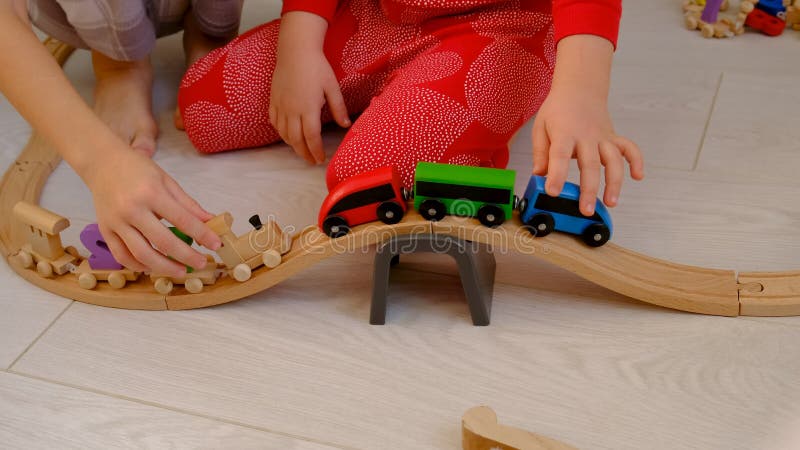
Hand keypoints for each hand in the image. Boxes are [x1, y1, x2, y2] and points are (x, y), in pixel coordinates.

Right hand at [83, 147, 221, 276]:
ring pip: (141, 254)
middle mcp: (132, 209)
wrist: (102, 162)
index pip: (183, 220)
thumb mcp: (167, 181)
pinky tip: (153, 268)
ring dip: (164, 268)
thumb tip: (211, 222)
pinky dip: (138, 266)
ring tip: (180, 271)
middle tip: (201, 263)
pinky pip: (121, 256)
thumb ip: (188, 204)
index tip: (216, 245)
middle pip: (163, 242)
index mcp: (152, 193)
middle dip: (186, 256)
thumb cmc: (138, 169)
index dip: (202, 235)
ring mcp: (116, 222)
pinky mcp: (104, 230)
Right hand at [269, 12, 349, 164]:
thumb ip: (338, 108)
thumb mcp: (332, 87)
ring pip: (284, 133)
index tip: (320, 159)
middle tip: (311, 161)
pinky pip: (274, 122)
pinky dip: (280, 132)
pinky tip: (287, 135)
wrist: (295, 51)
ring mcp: (280, 106)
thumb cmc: (317, 67)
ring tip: (301, 150)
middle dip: (304, 153)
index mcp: (308, 108)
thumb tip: (346, 125)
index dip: (316, 151)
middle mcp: (292, 110)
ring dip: (292, 145)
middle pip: (296, 140)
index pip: (312, 137)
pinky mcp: (273, 100)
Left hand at [532, 35, 643, 216]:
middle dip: (589, 189)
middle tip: (586, 209)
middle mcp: (586, 136)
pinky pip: (629, 148)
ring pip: (613, 160)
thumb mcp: (540, 128)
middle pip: (590, 164)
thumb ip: (541, 153)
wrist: (579, 89)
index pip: (560, 156)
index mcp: (564, 134)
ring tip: (611, 202)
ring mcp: (602, 137)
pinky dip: (637, 161)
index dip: (557, 175)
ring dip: (614, 182)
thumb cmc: (558, 111)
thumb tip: (539, 176)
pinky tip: (638, 176)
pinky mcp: (613, 138)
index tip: (553, 192)